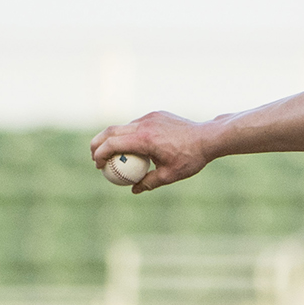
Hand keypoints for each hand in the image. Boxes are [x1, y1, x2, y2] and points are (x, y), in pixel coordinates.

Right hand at [89, 111, 211, 191]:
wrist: (208, 137)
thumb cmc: (190, 158)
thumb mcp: (170, 175)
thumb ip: (149, 183)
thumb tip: (133, 189)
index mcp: (144, 139)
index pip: (113, 144)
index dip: (100, 154)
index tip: (98, 165)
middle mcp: (144, 124)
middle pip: (111, 131)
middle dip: (98, 143)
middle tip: (95, 157)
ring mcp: (149, 117)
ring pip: (123, 126)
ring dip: (113, 138)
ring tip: (112, 154)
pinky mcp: (156, 115)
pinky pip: (136, 124)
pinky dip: (129, 134)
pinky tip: (133, 147)